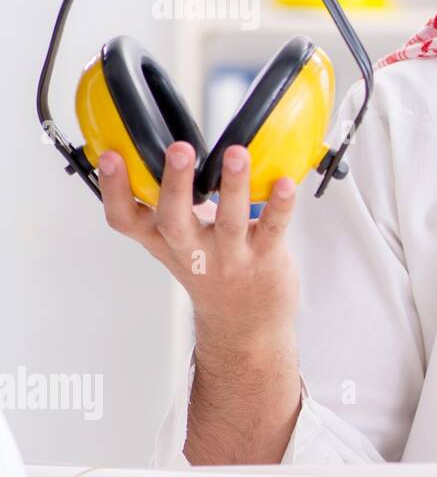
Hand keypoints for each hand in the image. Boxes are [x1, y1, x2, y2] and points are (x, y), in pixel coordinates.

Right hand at [96, 141, 299, 349]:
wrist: (245, 326)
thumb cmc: (212, 273)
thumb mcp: (178, 246)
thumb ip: (170, 208)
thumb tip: (165, 153)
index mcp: (165, 243)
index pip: (127, 220)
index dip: (114, 189)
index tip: (111, 156)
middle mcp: (192, 251)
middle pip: (175, 219)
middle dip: (175, 183)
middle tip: (178, 149)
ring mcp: (230, 257)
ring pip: (229, 220)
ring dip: (233, 186)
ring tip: (236, 154)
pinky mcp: (265, 259)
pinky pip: (273, 229)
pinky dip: (280, 206)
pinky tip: (285, 184)